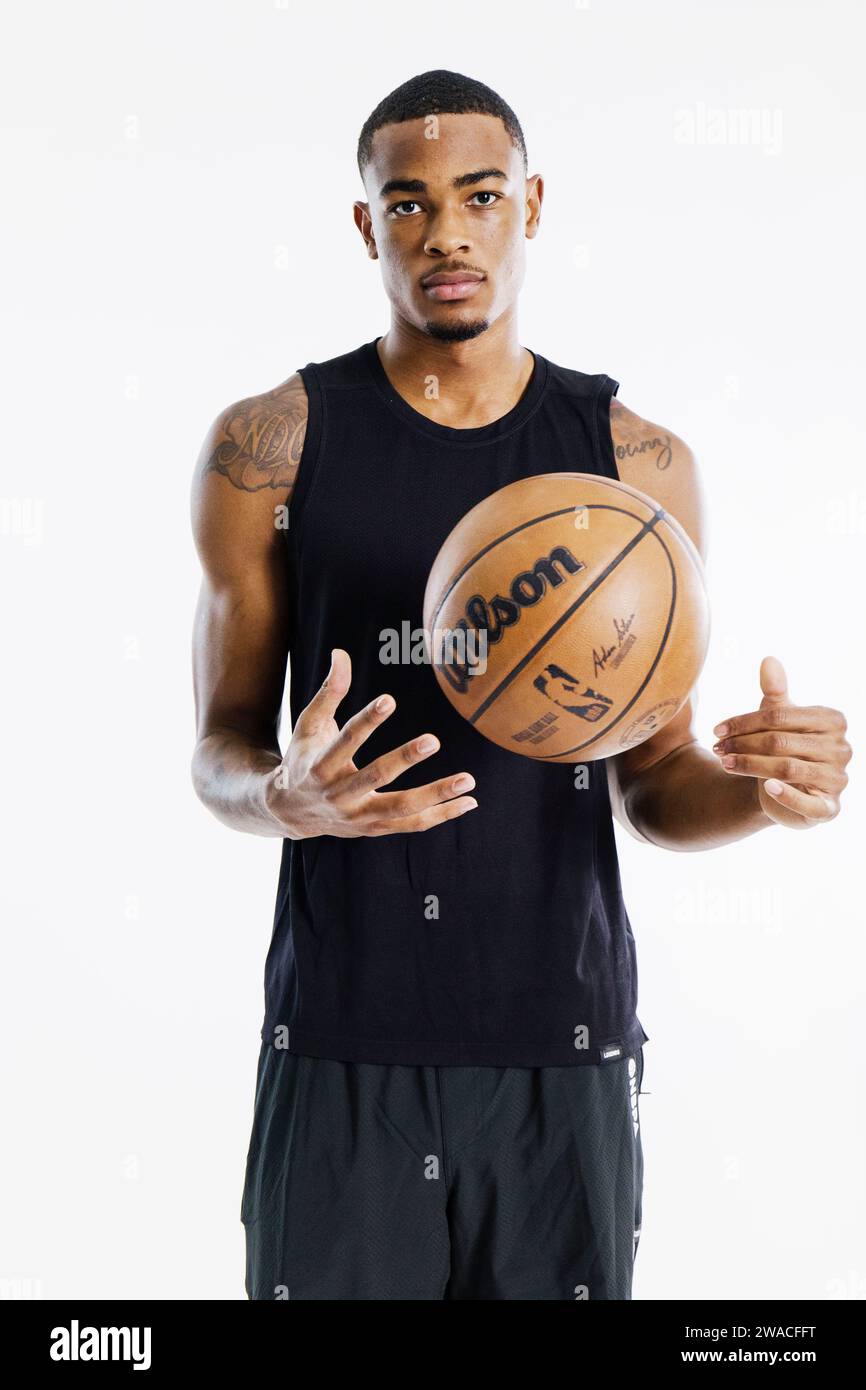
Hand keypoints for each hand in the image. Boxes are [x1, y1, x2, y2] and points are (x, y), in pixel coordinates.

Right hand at [265, 648, 477, 837]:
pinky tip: (468, 802)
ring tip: (468, 779)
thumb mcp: (310, 725)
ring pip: (400, 808)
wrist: (290, 812)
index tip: (389, 700)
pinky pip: (411, 824)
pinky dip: (440, 815)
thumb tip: (341, 653)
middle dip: (404, 759)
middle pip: (374, 777)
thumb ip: (330, 692)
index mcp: (319, 766)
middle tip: (433, 740)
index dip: (366, 721)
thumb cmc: (304, 758)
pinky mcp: (374, 829)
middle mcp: (339, 794)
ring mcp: (358, 816)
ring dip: (435, 795)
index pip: (345, 741)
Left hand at [712, 655, 850, 828]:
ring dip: (751, 766)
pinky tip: (765, 787)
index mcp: (832, 720)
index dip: (745, 722)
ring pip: (788, 768)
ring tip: (726, 763)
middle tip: (717, 748)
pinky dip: (787, 795)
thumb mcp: (779, 719)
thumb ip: (775, 693)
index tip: (717, 729)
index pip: (781, 716)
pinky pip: (810, 803)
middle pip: (781, 742)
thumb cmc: (785, 747)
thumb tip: (768, 660)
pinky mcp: (830, 808)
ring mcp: (838, 779)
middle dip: (744, 744)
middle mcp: (841, 749)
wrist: (786, 790)